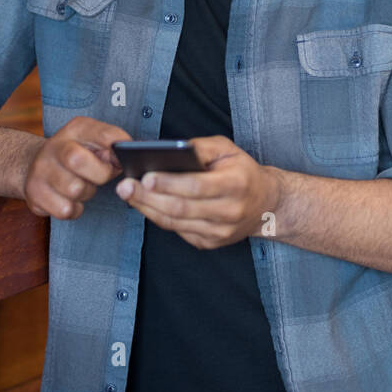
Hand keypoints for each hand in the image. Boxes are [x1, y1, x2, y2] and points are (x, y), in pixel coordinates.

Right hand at [24, 116, 130, 219]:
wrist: (33, 165)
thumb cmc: (76, 155)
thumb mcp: (93, 142)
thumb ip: (112, 147)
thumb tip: (128, 159)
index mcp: (76, 129)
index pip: (104, 134)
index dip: (118, 149)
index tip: (124, 158)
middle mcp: (54, 146)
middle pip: (78, 160)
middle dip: (99, 174)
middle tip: (100, 177)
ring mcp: (41, 170)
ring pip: (75, 189)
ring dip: (86, 194)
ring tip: (82, 186)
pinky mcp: (34, 194)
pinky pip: (65, 209)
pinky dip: (74, 209)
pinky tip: (70, 199)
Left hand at [114, 135, 283, 249]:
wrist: (266, 204)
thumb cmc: (242, 171)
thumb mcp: (227, 149)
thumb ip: (200, 147)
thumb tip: (168, 150)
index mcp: (236, 184)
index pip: (197, 186)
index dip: (169, 183)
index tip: (145, 177)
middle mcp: (229, 212)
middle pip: (181, 208)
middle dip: (148, 197)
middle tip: (124, 186)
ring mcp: (220, 232)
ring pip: (175, 222)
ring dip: (147, 208)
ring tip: (127, 194)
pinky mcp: (210, 243)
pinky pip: (178, 231)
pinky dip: (158, 217)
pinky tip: (144, 205)